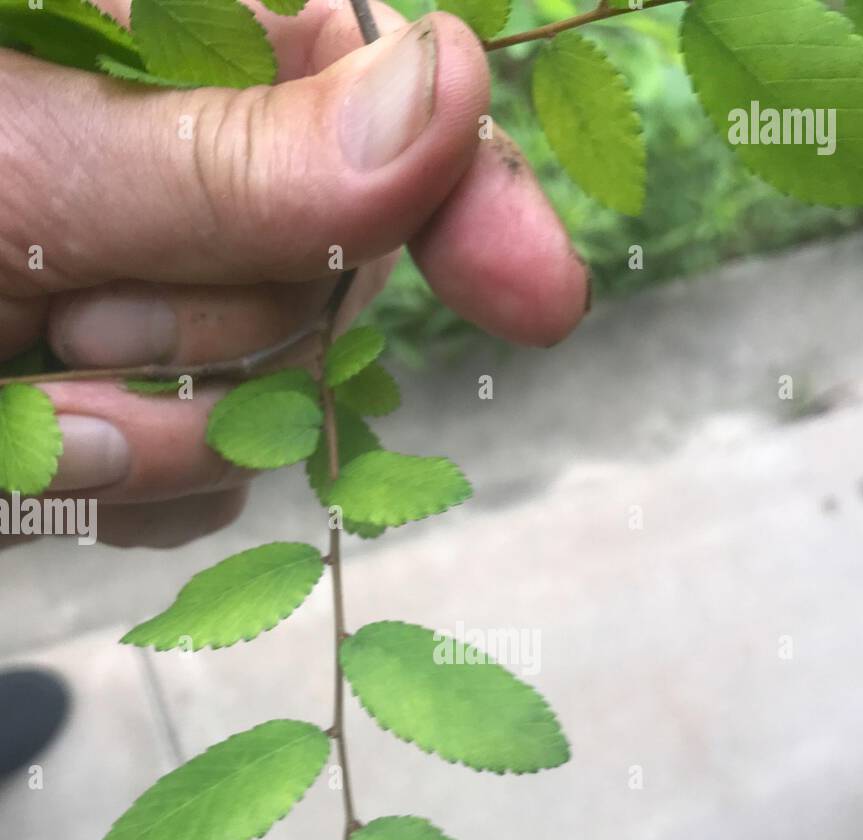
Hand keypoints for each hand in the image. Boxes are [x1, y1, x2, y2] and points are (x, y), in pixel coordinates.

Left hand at [0, 2, 588, 547]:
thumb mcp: (27, 167)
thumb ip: (233, 157)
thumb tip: (453, 90)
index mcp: (156, 50)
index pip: (366, 98)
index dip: (462, 195)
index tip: (539, 297)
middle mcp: (172, 176)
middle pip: (326, 276)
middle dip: (225, 330)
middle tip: (75, 318)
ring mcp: (153, 300)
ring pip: (270, 404)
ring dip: (162, 432)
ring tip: (30, 390)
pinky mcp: (126, 410)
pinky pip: (201, 490)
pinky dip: (131, 494)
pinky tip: (38, 457)